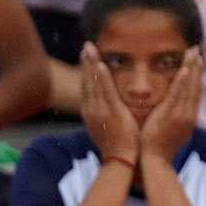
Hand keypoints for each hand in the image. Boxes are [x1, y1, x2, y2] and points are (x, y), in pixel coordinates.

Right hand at [76, 44, 140, 163]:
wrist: (119, 159)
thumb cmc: (116, 145)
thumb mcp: (104, 128)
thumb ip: (103, 115)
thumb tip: (104, 107)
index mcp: (90, 112)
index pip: (86, 88)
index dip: (85, 72)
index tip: (86, 57)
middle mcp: (91, 109)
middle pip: (87, 82)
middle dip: (85, 63)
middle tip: (86, 46)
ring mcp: (99, 110)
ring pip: (93, 83)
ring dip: (90, 64)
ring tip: (89, 48)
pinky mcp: (110, 112)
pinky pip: (105, 91)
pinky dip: (101, 77)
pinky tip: (100, 65)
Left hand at [138, 45, 200, 161]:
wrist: (155, 160)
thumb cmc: (160, 146)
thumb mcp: (175, 130)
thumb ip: (178, 117)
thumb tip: (180, 108)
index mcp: (189, 117)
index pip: (195, 92)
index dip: (197, 75)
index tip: (197, 61)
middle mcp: (189, 114)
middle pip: (195, 86)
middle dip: (197, 67)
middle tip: (197, 50)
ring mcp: (181, 114)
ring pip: (189, 87)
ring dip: (192, 69)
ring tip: (193, 53)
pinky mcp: (170, 114)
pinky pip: (177, 95)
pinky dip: (182, 82)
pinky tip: (185, 69)